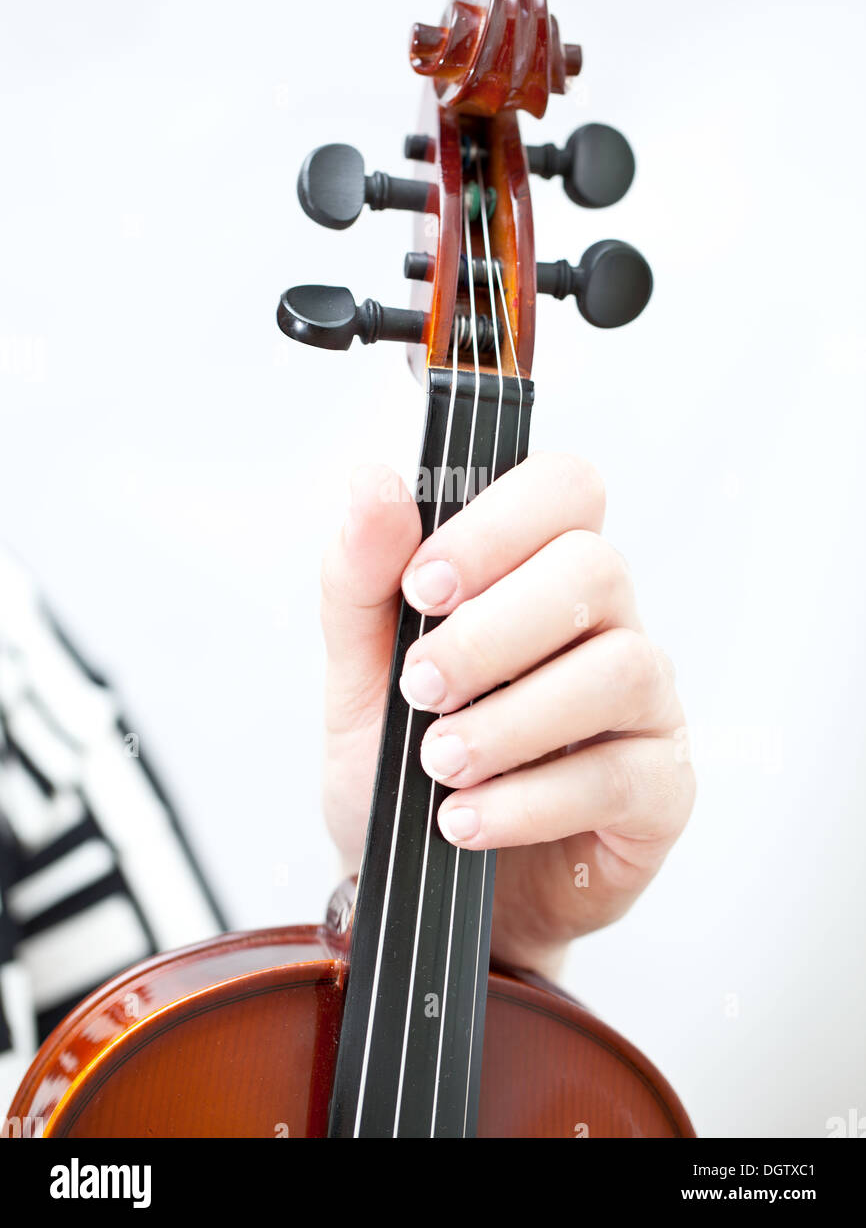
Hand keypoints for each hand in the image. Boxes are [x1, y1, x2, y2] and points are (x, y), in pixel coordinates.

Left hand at [320, 453, 693, 980]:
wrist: (410, 893)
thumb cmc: (395, 770)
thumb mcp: (356, 674)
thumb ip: (360, 579)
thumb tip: (371, 481)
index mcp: (536, 572)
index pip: (565, 488)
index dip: (499, 523)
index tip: (423, 587)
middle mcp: (606, 624)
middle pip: (596, 568)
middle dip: (491, 632)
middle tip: (419, 690)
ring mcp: (643, 706)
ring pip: (621, 668)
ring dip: (511, 719)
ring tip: (439, 763)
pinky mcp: (659, 791)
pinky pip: (622, 775)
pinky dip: (530, 799)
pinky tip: (467, 821)